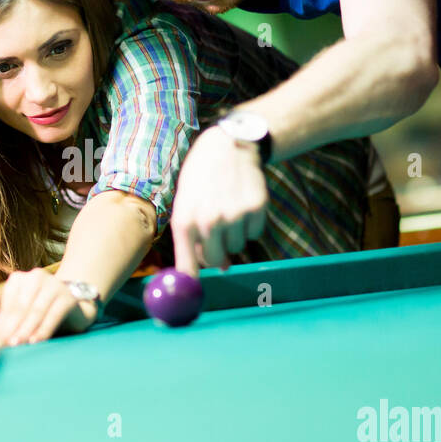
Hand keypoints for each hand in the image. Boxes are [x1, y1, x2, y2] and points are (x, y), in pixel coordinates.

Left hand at [0, 268, 97, 345]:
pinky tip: (36, 340)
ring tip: (17, 343)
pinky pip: (53, 315)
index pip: (8, 301)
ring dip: (25, 329)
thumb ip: (7, 319)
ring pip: (36, 310)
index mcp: (19, 278)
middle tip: (4, 343)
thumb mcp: (22, 310)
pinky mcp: (68, 296)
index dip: (1, 321)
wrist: (74, 304)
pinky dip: (43, 329)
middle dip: (11, 326)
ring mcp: (54, 284)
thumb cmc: (40, 310)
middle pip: (21, 305)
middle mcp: (36, 276)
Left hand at [170, 125, 267, 274]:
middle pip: (215, 260)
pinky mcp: (256, 210)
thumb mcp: (186, 203)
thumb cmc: (201, 177)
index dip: (191, 282)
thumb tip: (218, 267)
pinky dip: (250, 224)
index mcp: (184, 221)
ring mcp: (234, 216)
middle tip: (218, 235)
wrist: (229, 145)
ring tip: (228, 207)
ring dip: (234, 235)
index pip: (187, 266)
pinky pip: (254, 233)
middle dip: (217, 253)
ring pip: (237, 246)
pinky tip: (242, 202)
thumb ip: (194, 237)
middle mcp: (208, 221)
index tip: (192, 295)